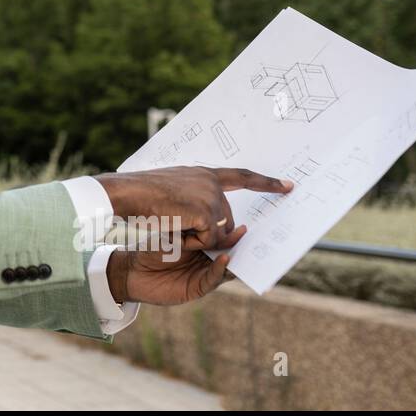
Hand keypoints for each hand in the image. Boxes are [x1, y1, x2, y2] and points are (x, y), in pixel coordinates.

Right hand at [95, 166, 291, 250]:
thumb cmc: (141, 192)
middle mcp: (212, 183)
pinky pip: (210, 239)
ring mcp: (212, 197)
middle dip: (213, 231)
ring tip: (174, 225)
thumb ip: (195, 194)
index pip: (242, 176)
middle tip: (182, 227)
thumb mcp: (173, 188)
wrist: (129, 192)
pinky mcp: (208, 212)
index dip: (265, 182)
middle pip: (228, 218)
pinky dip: (194, 242)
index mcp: (204, 173)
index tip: (287, 185)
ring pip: (220, 232)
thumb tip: (211, 217)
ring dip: (200, 237)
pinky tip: (177, 230)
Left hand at [105, 224, 246, 304]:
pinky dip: (220, 268)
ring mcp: (205, 274)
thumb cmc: (153, 248)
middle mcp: (208, 260)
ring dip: (234, 253)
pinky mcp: (198, 287)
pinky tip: (224, 257)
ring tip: (241, 238)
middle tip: (251, 227)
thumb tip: (215, 211)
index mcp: (204, 246)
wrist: (134, 270)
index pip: (224, 237)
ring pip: (227, 265)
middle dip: (241, 241)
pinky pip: (213, 278)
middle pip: (231, 250)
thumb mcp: (175, 234)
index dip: (234, 228)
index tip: (244, 213)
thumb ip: (194, 229)